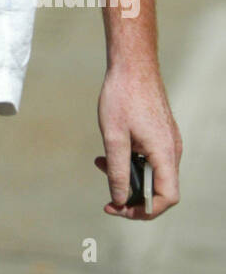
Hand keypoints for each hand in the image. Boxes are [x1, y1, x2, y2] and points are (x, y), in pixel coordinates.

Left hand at [96, 63, 181, 218]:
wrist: (132, 63)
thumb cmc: (122, 95)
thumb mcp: (113, 137)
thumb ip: (117, 171)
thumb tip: (119, 200)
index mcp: (165, 152)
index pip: (167, 197)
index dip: (145, 210)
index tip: (119, 207)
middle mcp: (172, 149)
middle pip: (159, 188)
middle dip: (132, 195)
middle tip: (107, 196)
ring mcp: (168, 141)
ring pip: (152, 172)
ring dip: (128, 175)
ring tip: (101, 164)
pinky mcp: (160, 133)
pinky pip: (150, 158)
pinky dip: (131, 161)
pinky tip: (110, 152)